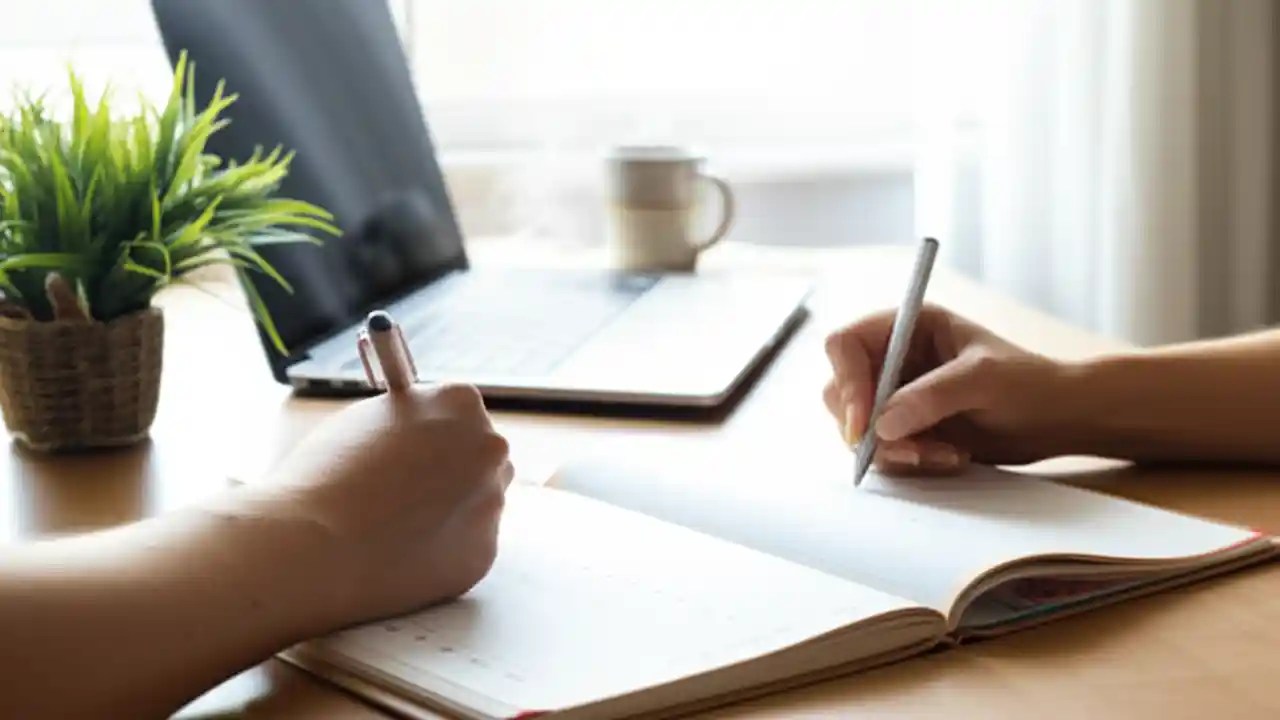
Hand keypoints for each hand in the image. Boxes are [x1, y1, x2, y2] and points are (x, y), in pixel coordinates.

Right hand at [267, 383, 512, 625]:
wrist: (313, 545)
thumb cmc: (326, 475)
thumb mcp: (368, 417)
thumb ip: (411, 419)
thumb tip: (426, 431)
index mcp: (461, 402)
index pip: (462, 413)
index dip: (435, 434)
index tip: (416, 450)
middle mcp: (489, 448)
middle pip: (481, 457)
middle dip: (453, 473)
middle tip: (409, 493)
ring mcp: (492, 502)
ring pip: (479, 505)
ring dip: (450, 513)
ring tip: (395, 528)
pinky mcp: (484, 553)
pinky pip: (468, 549)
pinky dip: (443, 553)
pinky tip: (403, 555)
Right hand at [823, 304, 1076, 472]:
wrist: (1057, 420)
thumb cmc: (1029, 383)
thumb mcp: (983, 380)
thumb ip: (930, 397)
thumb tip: (880, 425)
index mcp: (907, 327)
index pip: (845, 345)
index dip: (847, 381)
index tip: (864, 424)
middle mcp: (893, 359)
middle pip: (841, 391)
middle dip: (870, 427)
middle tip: (910, 450)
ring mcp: (896, 395)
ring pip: (858, 428)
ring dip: (894, 450)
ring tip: (944, 454)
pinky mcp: (905, 428)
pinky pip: (882, 451)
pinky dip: (909, 461)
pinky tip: (950, 456)